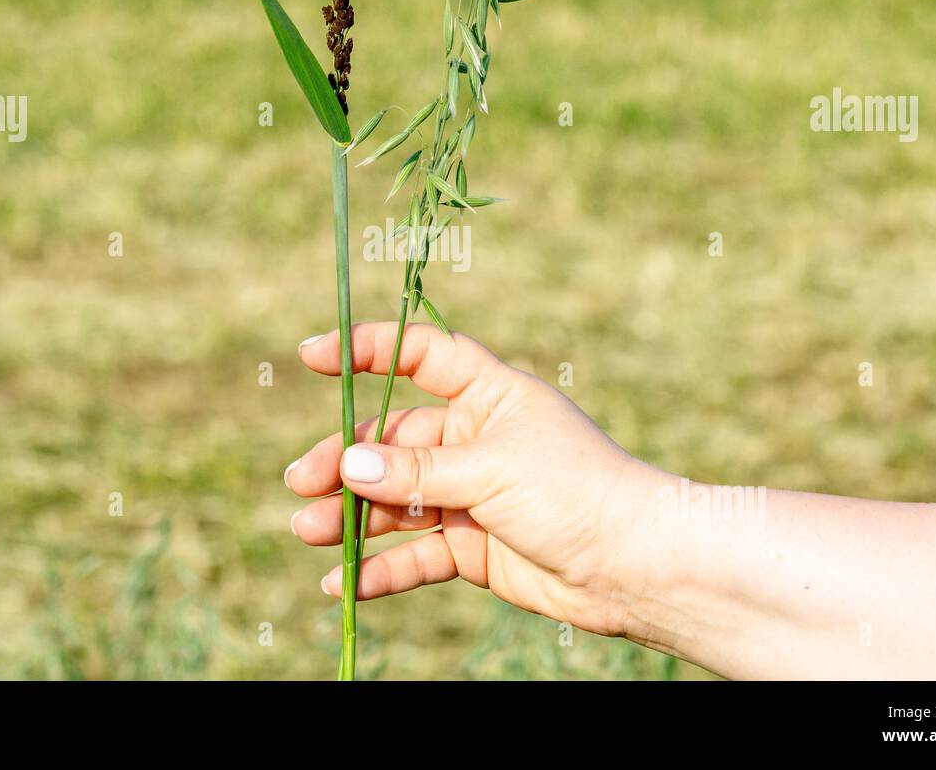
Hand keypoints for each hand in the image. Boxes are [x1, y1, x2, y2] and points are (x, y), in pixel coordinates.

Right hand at [286, 322, 668, 639]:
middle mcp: (475, 439)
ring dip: (352, 516)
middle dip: (345, 460)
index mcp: (488, 395)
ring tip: (309, 531)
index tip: (311, 358)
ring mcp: (473, 495)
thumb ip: (416, 470)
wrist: (635, 566)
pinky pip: (416, 555)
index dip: (366, 350)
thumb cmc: (574, 491)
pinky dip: (382, 568)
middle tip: (301, 482)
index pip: (421, 356)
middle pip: (392, 440)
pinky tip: (346, 584)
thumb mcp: (491, 468)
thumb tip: (347, 466)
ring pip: (396, 500)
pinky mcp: (474, 548)